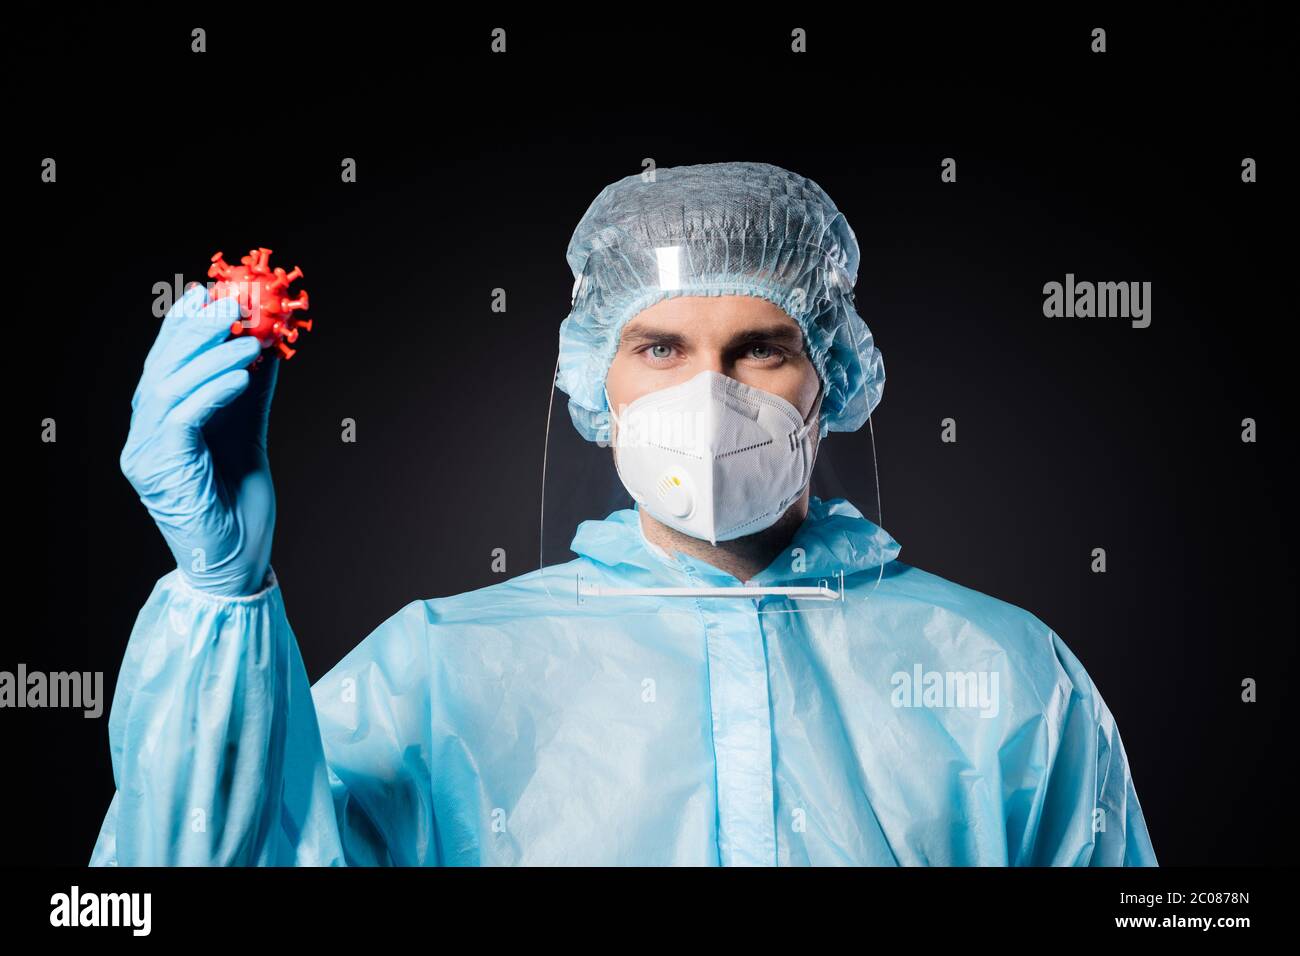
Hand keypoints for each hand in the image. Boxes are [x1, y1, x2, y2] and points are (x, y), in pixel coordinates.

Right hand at [121, 282, 278, 595]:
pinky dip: (212, 391)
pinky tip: (241, 376)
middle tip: (234, 302)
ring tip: (251, 339)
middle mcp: (143, 436)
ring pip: (169, 387)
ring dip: (212, 356)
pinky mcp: (162, 471)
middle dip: (197, 330)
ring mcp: (145, 455)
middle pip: (161, 367)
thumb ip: (249, 393)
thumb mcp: (249, 435)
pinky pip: (183, 419)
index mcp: (159, 425)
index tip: (214, 293)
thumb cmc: (240, 507)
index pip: (164, 363)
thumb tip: (266, 344)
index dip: (186, 325)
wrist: (240, 563)